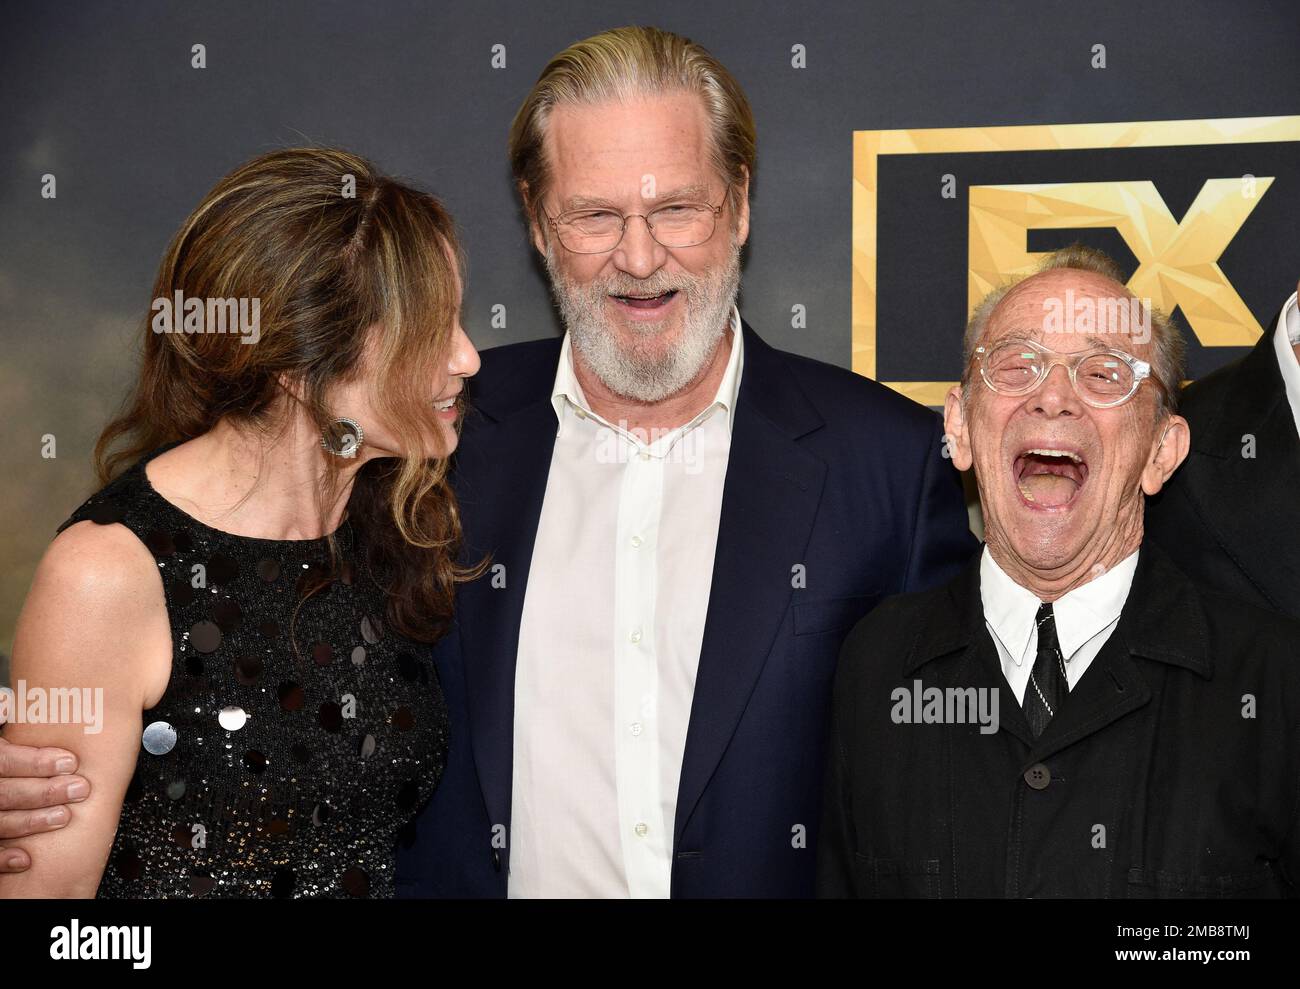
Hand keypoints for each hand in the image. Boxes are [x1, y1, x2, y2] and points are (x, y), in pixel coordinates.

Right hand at [0, 730, 90, 873]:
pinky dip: (3, 857)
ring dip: (32, 822)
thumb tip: (6, 703)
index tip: (70, 761)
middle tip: (80, 788)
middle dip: (44, 792)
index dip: (35, 762)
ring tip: (64, 817)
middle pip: (3, 792)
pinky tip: (26, 858)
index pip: (3, 760)